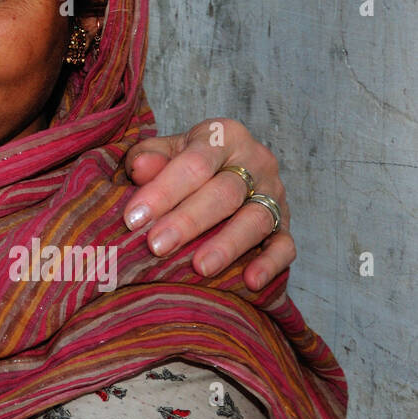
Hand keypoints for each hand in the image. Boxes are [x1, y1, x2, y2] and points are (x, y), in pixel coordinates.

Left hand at [123, 118, 292, 291]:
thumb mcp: (165, 150)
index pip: (194, 163)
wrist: (226, 166)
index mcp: (223, 137)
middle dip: (188, 221)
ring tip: (200, 268)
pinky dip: (270, 264)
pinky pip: (285, 245)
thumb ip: (148, 157)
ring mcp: (275, 193)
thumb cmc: (185, 162)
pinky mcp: (285, 223)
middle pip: (224, 193)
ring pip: (256, 220)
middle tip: (157, 246)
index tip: (134, 218)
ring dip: (227, 246)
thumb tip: (140, 168)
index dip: (163, 191)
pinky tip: (251, 282)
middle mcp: (256, 160)